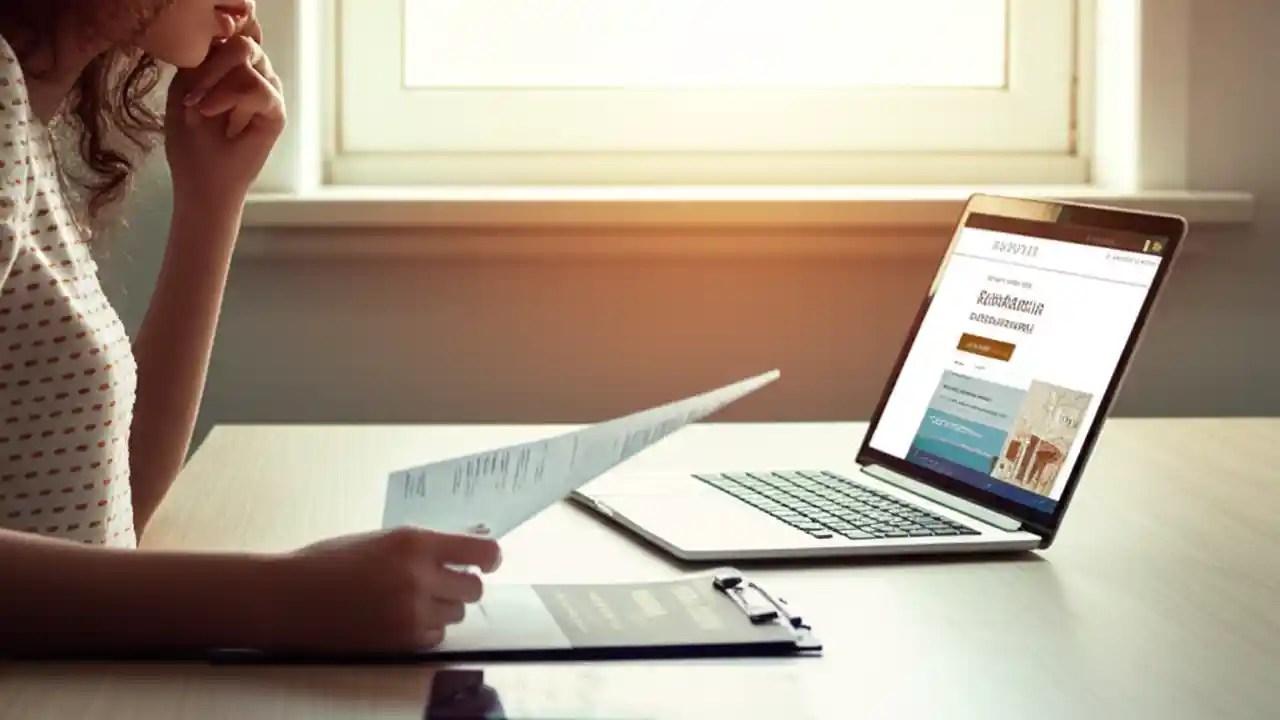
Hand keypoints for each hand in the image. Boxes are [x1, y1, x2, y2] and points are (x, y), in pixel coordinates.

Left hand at [165, 3, 284, 209]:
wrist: (203, 182)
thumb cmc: (191, 140)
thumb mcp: (183, 88)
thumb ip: (200, 59)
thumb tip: (223, 30)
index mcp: (230, 65)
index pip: (230, 32)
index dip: (214, 38)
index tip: (189, 69)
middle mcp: (253, 73)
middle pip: (239, 40)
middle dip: (210, 63)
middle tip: (192, 94)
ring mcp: (267, 91)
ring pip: (249, 57)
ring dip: (218, 82)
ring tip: (201, 108)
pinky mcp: (276, 112)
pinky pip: (260, 87)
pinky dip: (233, 98)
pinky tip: (216, 115)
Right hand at [269, 528, 501, 653]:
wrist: (288, 598)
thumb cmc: (329, 562)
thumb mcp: (381, 540)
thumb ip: (422, 547)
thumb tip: (463, 552)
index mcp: (414, 542)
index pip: (482, 551)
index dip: (490, 558)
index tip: (489, 562)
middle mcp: (419, 576)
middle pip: (474, 587)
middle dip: (462, 585)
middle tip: (443, 583)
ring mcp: (412, 612)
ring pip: (456, 614)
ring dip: (442, 608)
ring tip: (408, 601)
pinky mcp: (402, 642)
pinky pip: (435, 637)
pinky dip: (425, 631)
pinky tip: (398, 620)